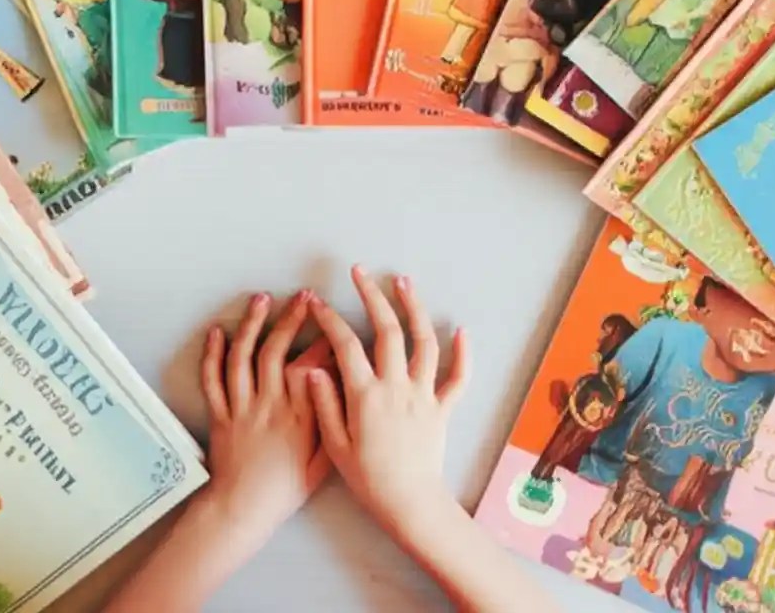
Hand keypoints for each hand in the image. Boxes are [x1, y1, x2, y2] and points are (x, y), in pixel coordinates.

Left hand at [198, 291, 331, 541]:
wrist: (243, 508)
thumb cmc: (284, 490)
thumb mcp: (323, 462)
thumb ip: (331, 423)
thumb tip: (338, 389)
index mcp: (298, 416)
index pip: (310, 365)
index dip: (322, 338)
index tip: (331, 320)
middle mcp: (269, 405)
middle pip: (276, 350)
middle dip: (291, 318)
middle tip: (302, 297)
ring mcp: (242, 407)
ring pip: (244, 357)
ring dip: (253, 324)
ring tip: (262, 300)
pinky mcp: (220, 414)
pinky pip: (212, 379)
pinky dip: (212, 353)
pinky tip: (217, 333)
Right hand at [306, 266, 468, 534]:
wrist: (410, 503)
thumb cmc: (369, 480)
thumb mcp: (335, 445)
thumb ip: (325, 403)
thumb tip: (312, 369)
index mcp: (366, 395)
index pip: (345, 345)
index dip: (330, 319)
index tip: (318, 302)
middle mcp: (397, 387)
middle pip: (387, 330)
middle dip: (372, 296)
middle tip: (361, 272)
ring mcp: (423, 395)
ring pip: (424, 342)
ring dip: (414, 308)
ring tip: (404, 283)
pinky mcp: (442, 408)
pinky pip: (458, 377)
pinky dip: (463, 352)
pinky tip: (461, 329)